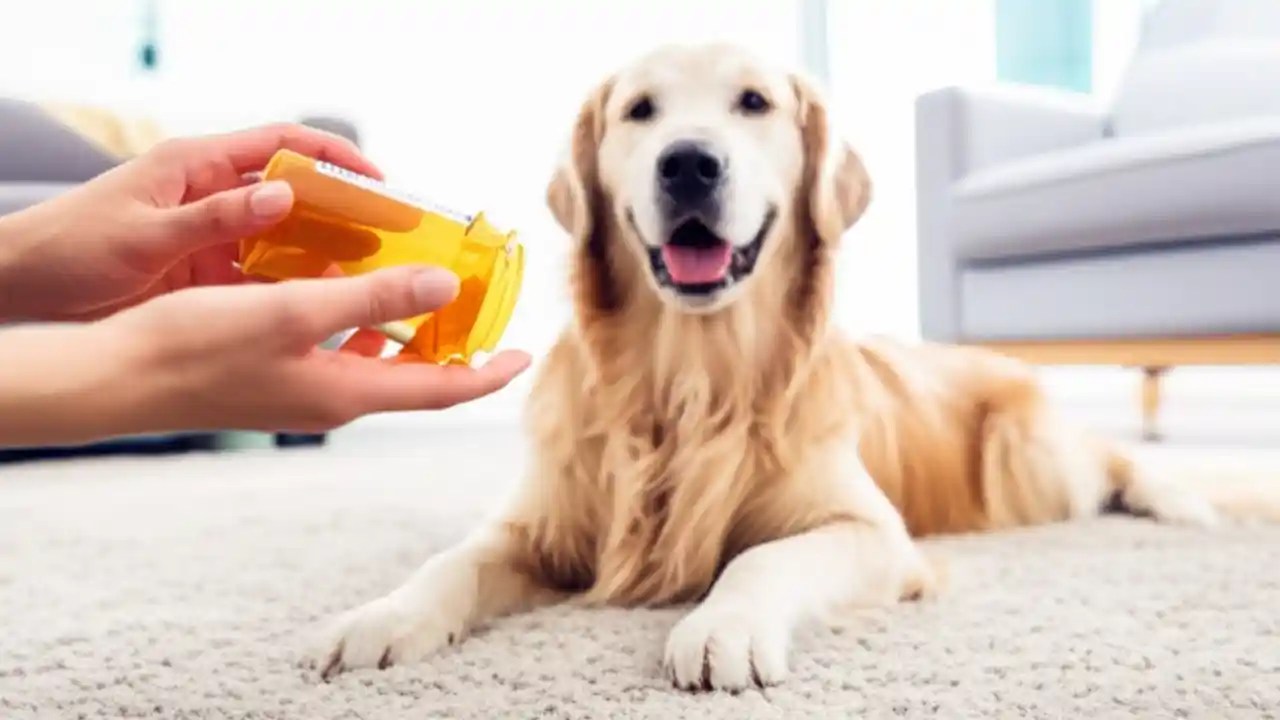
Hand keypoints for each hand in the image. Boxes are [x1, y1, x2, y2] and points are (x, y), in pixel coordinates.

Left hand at [0, 123, 378, 321]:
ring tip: (367, 275)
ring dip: (323, 254)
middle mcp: (212, 194)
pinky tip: (319, 305)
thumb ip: (214, 217)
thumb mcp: (144, 234)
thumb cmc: (70, 248)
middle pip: (295, 192)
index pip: (284, 144)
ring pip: (284, 238)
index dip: (337, 157)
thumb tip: (282, 197)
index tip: (379, 181)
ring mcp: (211, 235)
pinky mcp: (204, 273)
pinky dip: (290, 288)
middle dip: (344, 210)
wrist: (24, 289)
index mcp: (198, 165)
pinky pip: (261, 276)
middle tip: (390, 236)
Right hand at [0, 265, 531, 446]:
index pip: (443, 390)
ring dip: (405, 328)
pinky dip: (358, 321)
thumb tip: (444, 286)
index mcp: (349, 394)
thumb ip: (372, 298)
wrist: (116, 377)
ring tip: (425, 285)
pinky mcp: (274, 375)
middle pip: (416, 376)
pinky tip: (347, 283)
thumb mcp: (295, 313)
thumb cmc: (199, 347)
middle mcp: (333, 400)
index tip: (525, 352)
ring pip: (376, 361)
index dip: (489, 373)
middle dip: (453, 344)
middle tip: (480, 305)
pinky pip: (337, 349)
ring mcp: (303, 391)